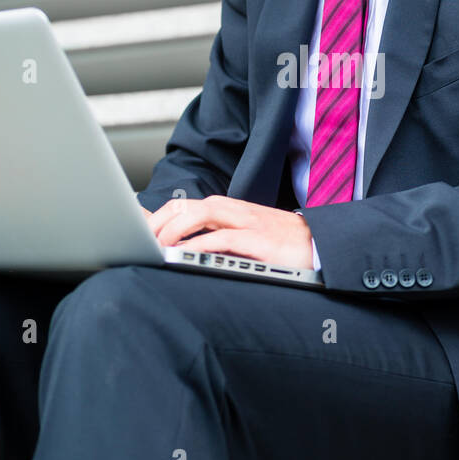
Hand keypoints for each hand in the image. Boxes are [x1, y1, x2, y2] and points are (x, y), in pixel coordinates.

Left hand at [142, 196, 313, 268]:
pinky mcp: (260, 239)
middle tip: (140, 242)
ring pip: (203, 214)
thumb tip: (182, 248)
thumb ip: (216, 237)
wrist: (322, 244)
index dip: (158, 216)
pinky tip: (188, 254)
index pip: (185, 205)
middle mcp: (234, 210)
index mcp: (228, 209)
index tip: (136, 231)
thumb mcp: (244, 237)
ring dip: (176, 230)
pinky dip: (203, 244)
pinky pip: (225, 238)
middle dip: (160, 222)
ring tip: (158, 246)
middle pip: (187, 206)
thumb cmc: (282, 244)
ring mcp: (248, 222)